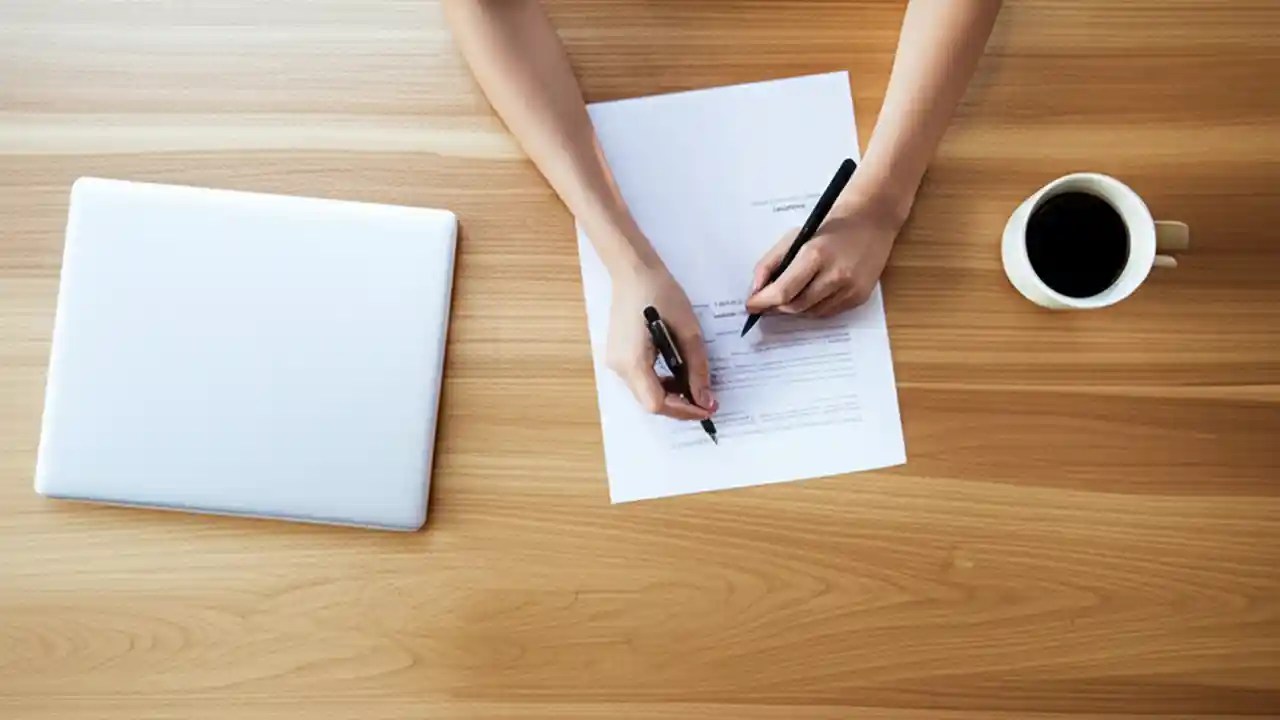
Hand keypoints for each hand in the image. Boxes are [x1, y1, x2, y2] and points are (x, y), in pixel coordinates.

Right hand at [606, 266, 716, 420]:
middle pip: (650, 402)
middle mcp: (619, 368)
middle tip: (707, 398)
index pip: (657, 403)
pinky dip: (661, 382)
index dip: (684, 410)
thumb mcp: (688, 330)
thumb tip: (705, 398)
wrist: (633, 270)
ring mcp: (616, 362)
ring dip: (672, 394)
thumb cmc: (660, 292)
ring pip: (646, 393)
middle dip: (680, 405)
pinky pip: (641, 380)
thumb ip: (697, 367)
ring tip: (695, 383)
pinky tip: (678, 371)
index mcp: (633, 361)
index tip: (708, 407)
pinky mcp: (619, 355)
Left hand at [745, 192, 908, 317]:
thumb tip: (756, 289)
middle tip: (765, 303)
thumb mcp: (795, 237)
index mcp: (816, 254)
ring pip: (810, 313)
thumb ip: (771, 263)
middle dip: (776, 307)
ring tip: (787, 297)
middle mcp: (835, 275)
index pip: (783, 291)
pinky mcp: (859, 298)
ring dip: (794, 308)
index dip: (763, 302)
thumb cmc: (828, 227)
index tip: (751, 305)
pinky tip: (810, 295)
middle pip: (795, 306)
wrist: (870, 222)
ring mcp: (850, 289)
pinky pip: (827, 313)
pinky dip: (813, 308)